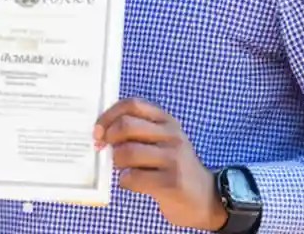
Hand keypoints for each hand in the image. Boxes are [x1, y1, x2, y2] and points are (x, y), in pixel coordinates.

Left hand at [94, 98, 226, 231]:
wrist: (205, 198)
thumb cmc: (174, 168)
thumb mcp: (163, 142)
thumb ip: (138, 132)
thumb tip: (101, 132)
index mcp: (167, 121)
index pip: (133, 104)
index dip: (109, 114)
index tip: (98, 129)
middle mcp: (172, 136)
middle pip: (127, 125)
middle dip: (108, 138)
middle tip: (104, 149)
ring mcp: (173, 159)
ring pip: (127, 152)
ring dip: (116, 161)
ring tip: (122, 168)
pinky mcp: (171, 182)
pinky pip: (133, 178)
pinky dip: (125, 181)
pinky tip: (131, 183)